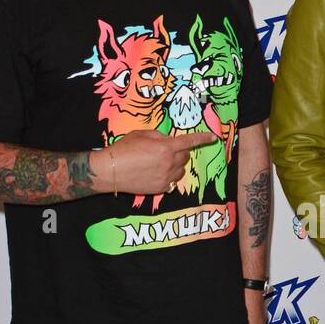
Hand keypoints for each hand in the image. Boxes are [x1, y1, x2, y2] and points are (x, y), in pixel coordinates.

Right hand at [92, 128, 216, 194]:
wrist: (111, 170)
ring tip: (159, 163)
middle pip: (185, 157)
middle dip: (180, 152)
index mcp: (166, 147)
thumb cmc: (124, 149)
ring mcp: (166, 177)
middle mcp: (169, 163)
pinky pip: (172, 182)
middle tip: (166, 151)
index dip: (203, 138)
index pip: (190, 141)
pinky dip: (168, 176)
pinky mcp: (161, 188)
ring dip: (175, 165)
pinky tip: (154, 173)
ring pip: (181, 170)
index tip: (213, 138)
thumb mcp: (141, 134)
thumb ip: (159, 136)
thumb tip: (169, 140)